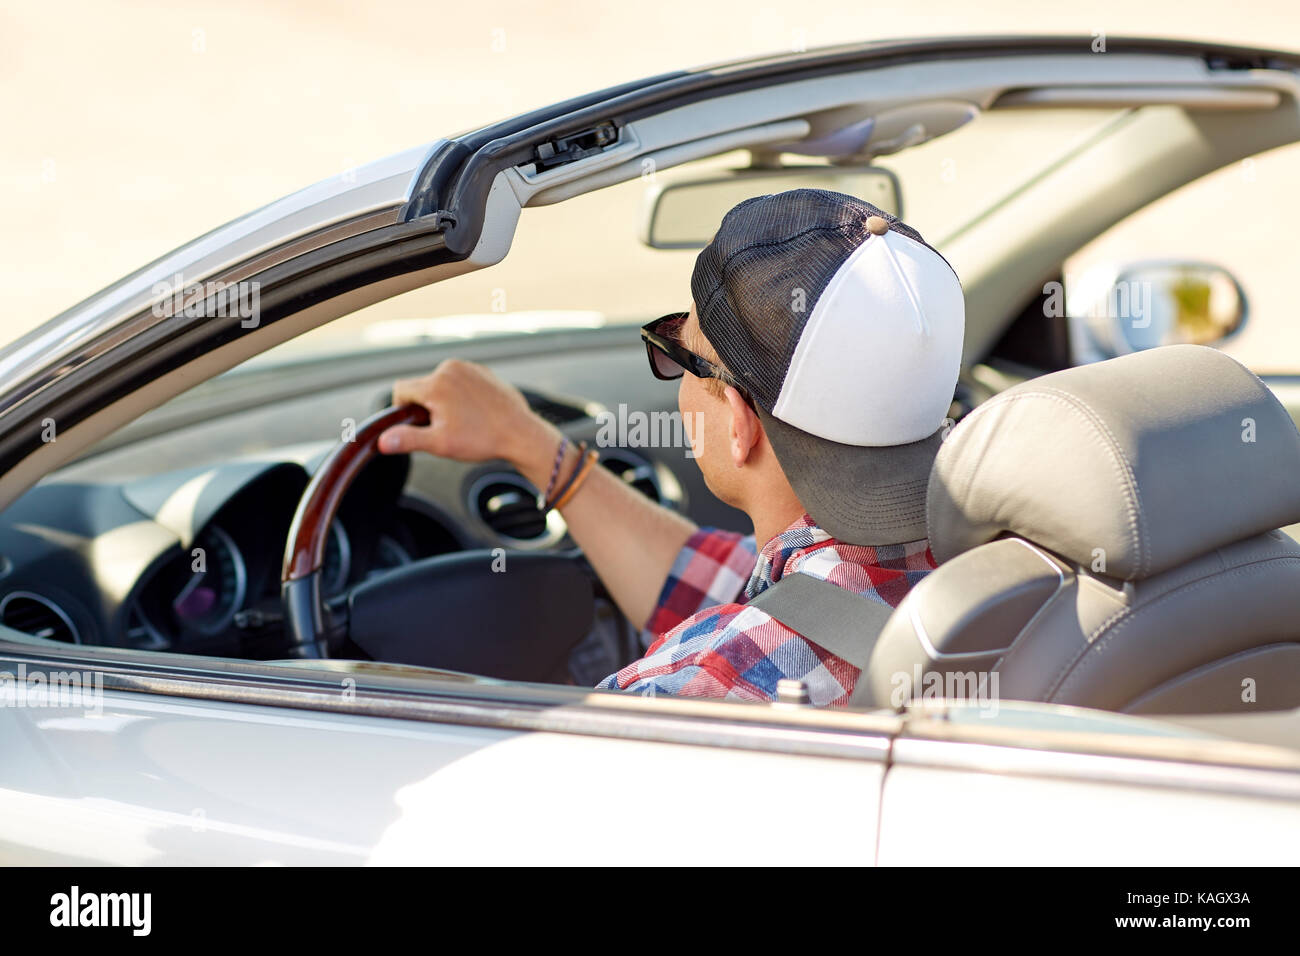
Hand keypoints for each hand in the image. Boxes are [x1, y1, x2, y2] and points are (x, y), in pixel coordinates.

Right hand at [377, 360, 556, 468]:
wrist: (521, 433)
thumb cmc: (482, 439)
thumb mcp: (440, 444)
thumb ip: (408, 439)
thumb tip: (382, 441)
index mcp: (436, 384)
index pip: (401, 389)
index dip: (403, 409)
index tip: (417, 424)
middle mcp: (450, 369)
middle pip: (421, 386)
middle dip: (426, 406)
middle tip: (445, 427)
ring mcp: (469, 368)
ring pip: (441, 383)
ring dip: (443, 400)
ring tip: (462, 421)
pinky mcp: (483, 371)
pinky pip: (460, 380)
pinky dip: (460, 394)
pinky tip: (474, 413)